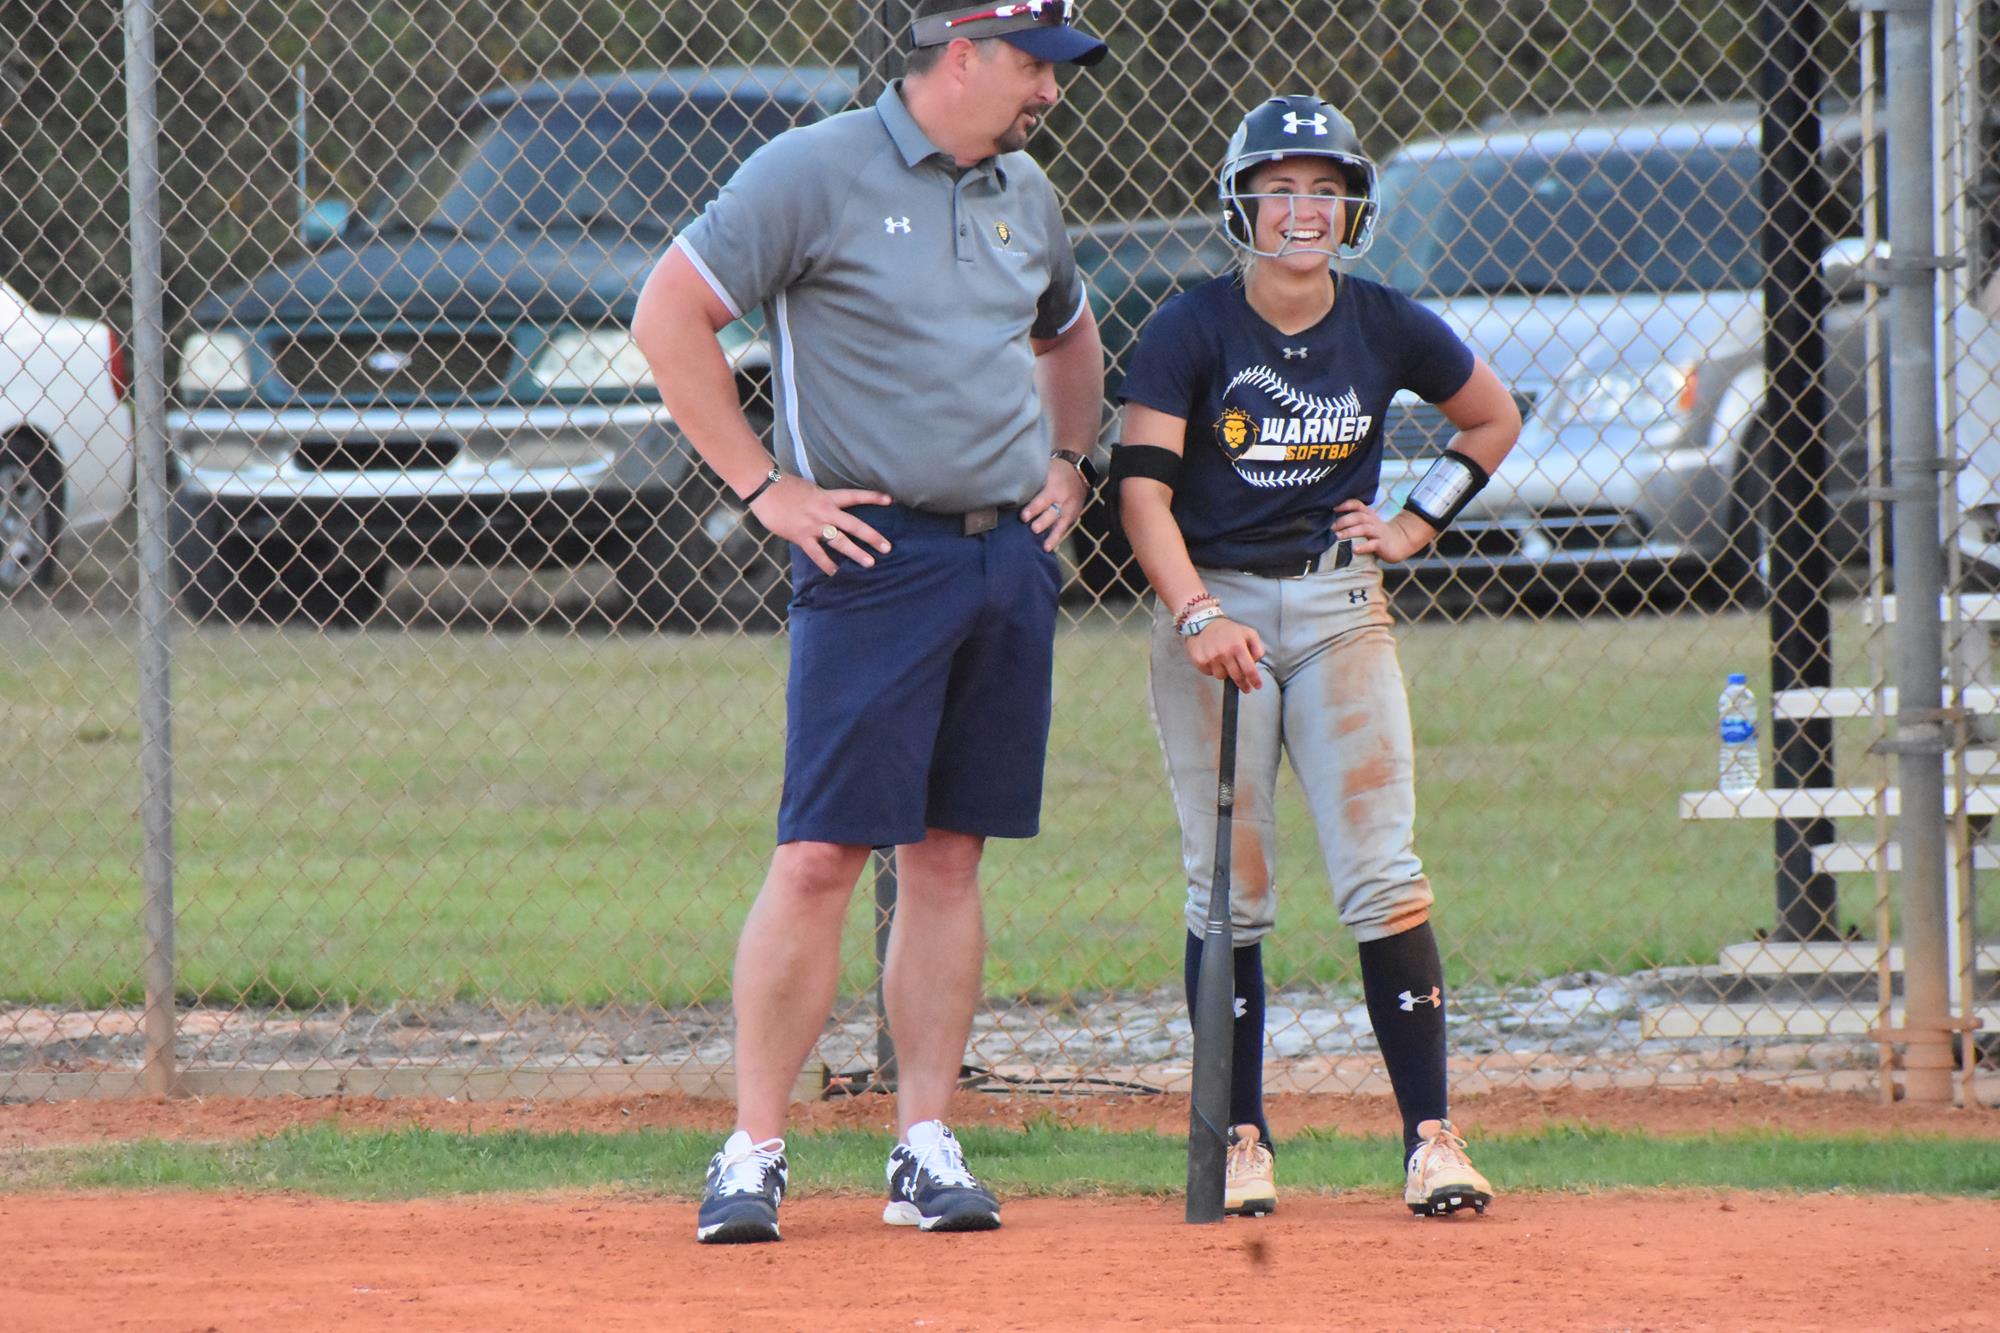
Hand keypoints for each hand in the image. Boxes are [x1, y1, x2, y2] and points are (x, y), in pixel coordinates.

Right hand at [749, 476, 893, 575]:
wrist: (764, 487)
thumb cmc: (784, 486)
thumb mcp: (809, 488)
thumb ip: (821, 499)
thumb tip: (829, 508)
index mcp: (827, 497)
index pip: (855, 496)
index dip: (873, 497)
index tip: (890, 500)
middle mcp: (825, 511)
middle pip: (854, 524)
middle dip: (872, 536)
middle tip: (887, 547)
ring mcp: (814, 525)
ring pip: (840, 541)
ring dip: (856, 552)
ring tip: (870, 563)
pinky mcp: (801, 536)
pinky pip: (817, 554)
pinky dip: (826, 564)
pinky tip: (835, 573)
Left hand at [1021, 457, 1088, 552]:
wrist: (1079, 472)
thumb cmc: (1056, 470)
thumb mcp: (1045, 470)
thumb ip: (1033, 481)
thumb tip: (1010, 489)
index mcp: (1054, 486)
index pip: (1043, 499)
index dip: (1034, 508)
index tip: (1023, 517)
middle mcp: (1062, 499)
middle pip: (1052, 512)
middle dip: (1042, 521)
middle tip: (1033, 529)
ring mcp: (1068, 509)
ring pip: (1059, 523)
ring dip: (1051, 535)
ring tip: (1045, 546)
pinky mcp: (1072, 516)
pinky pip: (1063, 528)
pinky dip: (1056, 538)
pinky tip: (1047, 548)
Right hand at [1184, 617, 1264, 690]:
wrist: (1202, 622)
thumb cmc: (1228, 629)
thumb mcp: (1248, 633)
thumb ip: (1257, 647)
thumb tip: (1256, 662)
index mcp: (1238, 646)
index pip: (1249, 670)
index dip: (1254, 680)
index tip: (1257, 686)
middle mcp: (1224, 653)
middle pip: (1237, 677)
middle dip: (1243, 684)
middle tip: (1246, 687)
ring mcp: (1211, 658)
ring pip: (1222, 677)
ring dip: (1225, 673)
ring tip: (1224, 663)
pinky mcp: (1200, 661)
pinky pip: (1210, 673)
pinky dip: (1213, 670)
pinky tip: (1213, 660)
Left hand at [1332, 498, 1435, 564]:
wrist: (1400, 541)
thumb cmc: (1377, 533)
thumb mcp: (1367, 523)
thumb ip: (1354, 521)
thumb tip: (1330, 524)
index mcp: (1368, 514)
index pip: (1357, 504)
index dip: (1345, 505)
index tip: (1333, 508)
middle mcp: (1373, 521)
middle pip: (1358, 516)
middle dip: (1343, 521)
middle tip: (1330, 528)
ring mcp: (1378, 532)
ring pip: (1364, 529)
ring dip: (1350, 532)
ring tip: (1337, 537)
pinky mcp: (1382, 544)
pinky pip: (1373, 544)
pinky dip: (1363, 547)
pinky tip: (1354, 549)